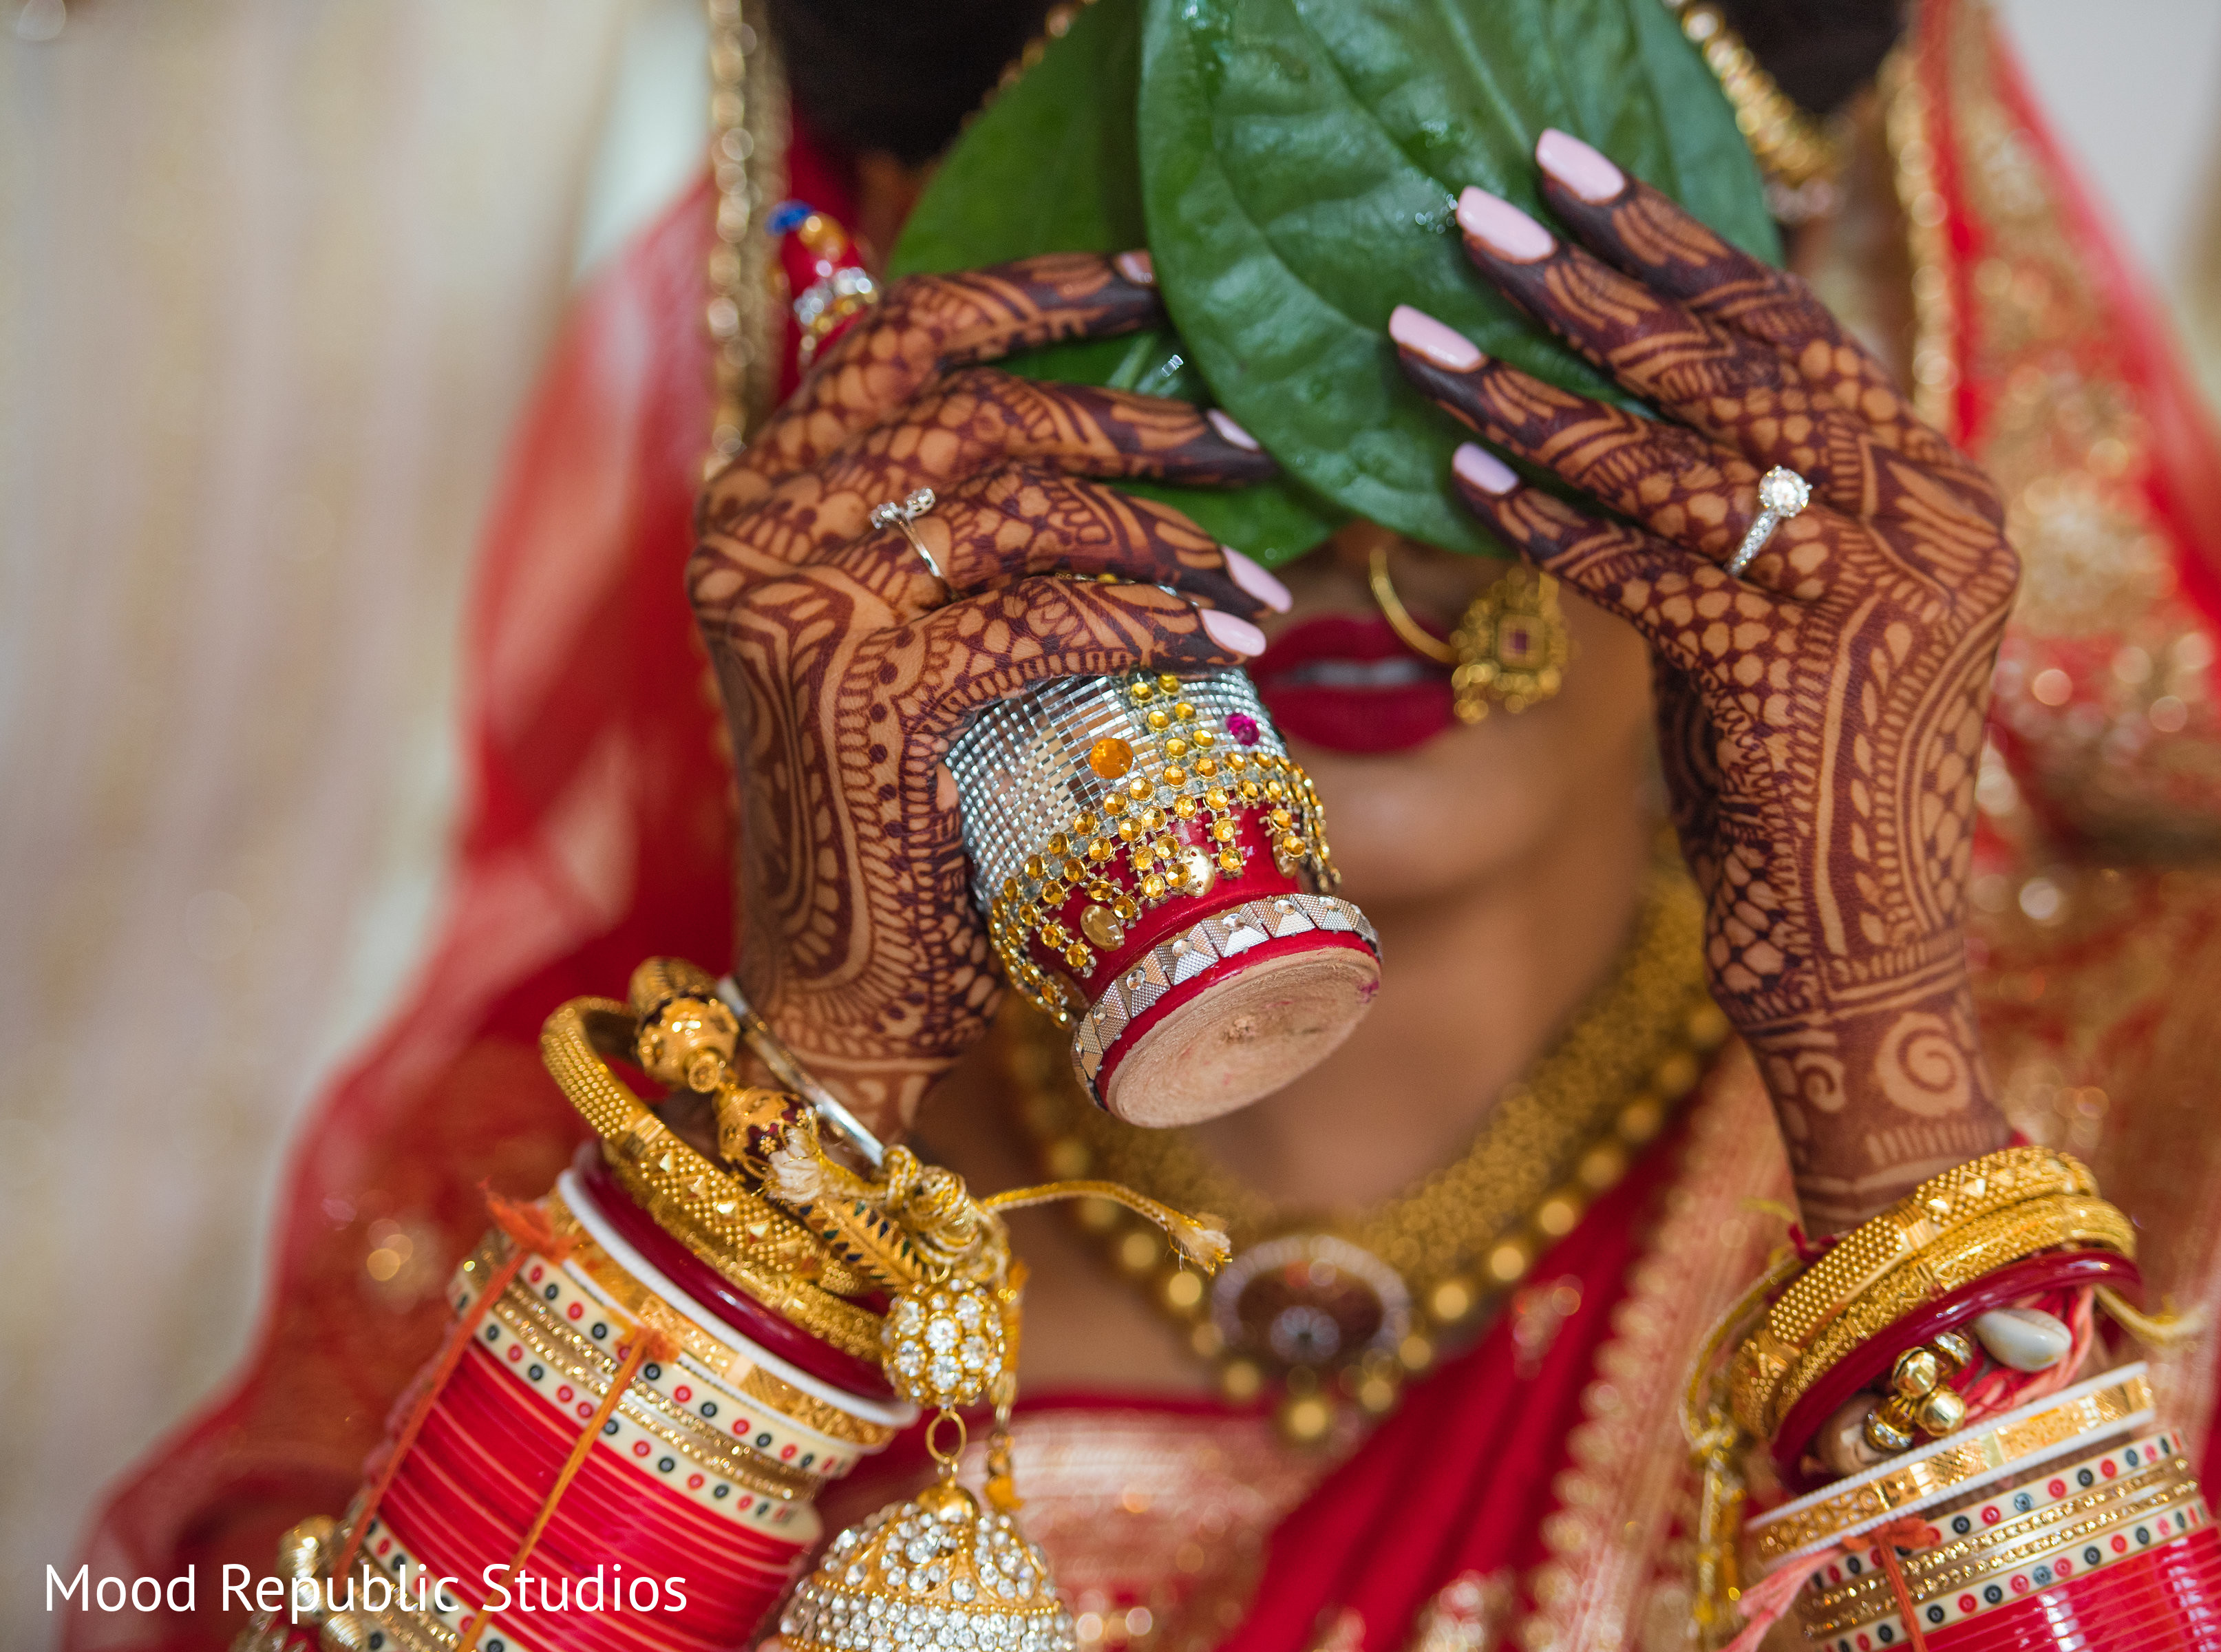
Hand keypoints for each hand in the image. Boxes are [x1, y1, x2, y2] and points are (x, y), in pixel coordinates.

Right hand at [691, 253, 1285, 1139]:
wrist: (839, 992)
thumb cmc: (891, 817)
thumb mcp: (885, 644)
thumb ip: (934, 538)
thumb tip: (1097, 436)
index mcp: (757, 499)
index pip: (892, 337)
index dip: (1026, 293)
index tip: (1142, 282)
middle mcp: (761, 533)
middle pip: (976, 409)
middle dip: (1132, 416)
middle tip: (1245, 446)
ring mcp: (810, 609)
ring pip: (1022, 503)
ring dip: (1164, 528)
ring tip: (1255, 572)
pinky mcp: (876, 694)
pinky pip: (1052, 614)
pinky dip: (1157, 617)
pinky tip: (1227, 640)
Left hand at [1391, 133, 2017, 1228]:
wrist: (1864, 962)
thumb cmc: (1806, 791)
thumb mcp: (1788, 622)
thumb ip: (1740, 514)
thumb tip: (1617, 397)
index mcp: (1945, 494)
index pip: (1800, 334)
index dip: (1680, 247)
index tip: (1576, 175)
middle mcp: (1938, 528)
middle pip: (1745, 367)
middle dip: (1598, 285)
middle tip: (1479, 216)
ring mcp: (1882, 601)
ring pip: (1682, 463)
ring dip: (1536, 396)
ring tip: (1422, 340)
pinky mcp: (1803, 679)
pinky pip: (1650, 571)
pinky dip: (1550, 522)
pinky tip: (1458, 476)